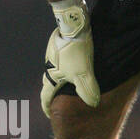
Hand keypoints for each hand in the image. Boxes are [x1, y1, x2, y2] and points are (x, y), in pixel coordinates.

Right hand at [40, 0, 100, 117]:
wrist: (73, 24)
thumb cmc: (77, 51)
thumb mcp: (84, 73)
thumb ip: (88, 90)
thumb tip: (93, 103)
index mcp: (52, 77)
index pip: (46, 96)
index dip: (47, 107)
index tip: (49, 114)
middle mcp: (49, 66)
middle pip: (48, 82)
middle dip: (53, 91)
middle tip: (59, 98)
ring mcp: (52, 54)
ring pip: (54, 68)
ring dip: (60, 75)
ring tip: (70, 79)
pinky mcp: (58, 43)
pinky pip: (60, 57)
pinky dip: (65, 63)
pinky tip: (74, 59)